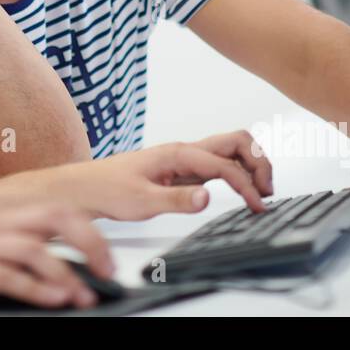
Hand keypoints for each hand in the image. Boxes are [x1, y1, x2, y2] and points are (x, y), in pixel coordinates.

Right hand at [0, 204, 113, 310]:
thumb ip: (20, 247)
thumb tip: (64, 266)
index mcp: (4, 216)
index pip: (58, 210)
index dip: (89, 231)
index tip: (107, 259)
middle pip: (54, 218)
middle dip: (88, 243)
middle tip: (105, 271)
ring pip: (34, 249)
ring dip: (64, 273)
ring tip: (81, 295)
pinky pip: (7, 276)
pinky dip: (35, 289)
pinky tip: (52, 299)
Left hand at [50, 131, 275, 220]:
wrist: (82, 189)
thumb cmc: (106, 191)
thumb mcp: (140, 201)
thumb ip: (176, 199)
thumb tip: (207, 196)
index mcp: (177, 153)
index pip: (225, 165)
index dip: (246, 186)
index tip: (257, 207)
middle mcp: (184, 151)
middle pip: (236, 142)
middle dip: (258, 162)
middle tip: (266, 192)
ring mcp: (184, 159)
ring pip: (229, 150)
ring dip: (250, 166)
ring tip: (260, 192)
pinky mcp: (181, 170)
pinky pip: (218, 164)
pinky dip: (237, 173)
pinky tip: (240, 191)